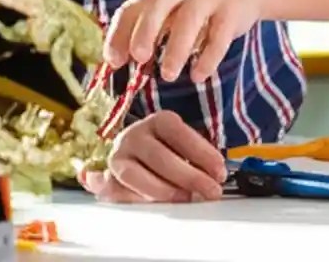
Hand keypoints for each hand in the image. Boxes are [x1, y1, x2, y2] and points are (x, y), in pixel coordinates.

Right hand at [79, 111, 227, 202]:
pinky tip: (159, 206)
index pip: (175, 131)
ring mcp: (118, 158)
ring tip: (185, 199)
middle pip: (157, 155)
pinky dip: (139, 200)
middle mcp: (133, 136)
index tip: (219, 172)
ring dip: (163, 190)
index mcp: (156, 122)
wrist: (137, 160)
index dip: (200, 151)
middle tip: (210, 191)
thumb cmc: (170, 154)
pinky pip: (118, 192)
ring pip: (133, 175)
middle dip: (188, 176)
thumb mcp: (187, 148)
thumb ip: (200, 160)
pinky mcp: (108, 180)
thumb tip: (215, 178)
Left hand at [104, 0, 269, 83]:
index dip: (118, 33)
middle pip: (158, 4)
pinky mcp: (230, 12)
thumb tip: (117, 64)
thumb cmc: (194, 12)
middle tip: (139, 59)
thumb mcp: (167, 19)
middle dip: (145, 31)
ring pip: (189, 18)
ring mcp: (206, 0)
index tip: (113, 61)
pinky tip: (198, 75)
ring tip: (168, 75)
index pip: (130, 9)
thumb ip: (144, 38)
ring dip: (176, 47)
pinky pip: (219, 33)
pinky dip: (209, 56)